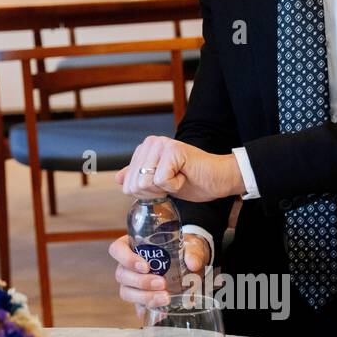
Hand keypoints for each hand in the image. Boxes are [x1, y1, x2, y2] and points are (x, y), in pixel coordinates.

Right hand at [109, 232, 210, 312]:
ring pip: (126, 292)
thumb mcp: (190, 246)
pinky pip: (138, 307)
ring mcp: (132, 284)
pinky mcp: (141, 298)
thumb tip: (193, 263)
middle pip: (122, 275)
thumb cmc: (183, 250)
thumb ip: (192, 252)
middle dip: (141, 282)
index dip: (126, 259)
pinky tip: (163, 312)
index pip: (117, 250)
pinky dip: (150, 309)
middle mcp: (127, 265)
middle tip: (162, 283)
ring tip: (165, 298)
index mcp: (132, 246)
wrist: (189, 264)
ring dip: (144, 297)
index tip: (145, 267)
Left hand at [116, 135, 243, 202]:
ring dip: (165, 188)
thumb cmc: (192, 180)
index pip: (128, 184)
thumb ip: (139, 177)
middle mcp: (151, 143)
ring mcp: (162, 144)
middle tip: (173, 182)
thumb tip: (118, 178)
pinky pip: (161, 180)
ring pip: (146, 182)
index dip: (146, 194)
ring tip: (179, 177)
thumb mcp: (160, 183)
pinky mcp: (173, 150)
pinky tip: (185, 175)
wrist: (218, 179)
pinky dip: (175, 185)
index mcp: (144, 149)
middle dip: (155, 192)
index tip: (164, 185)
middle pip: (135, 184)